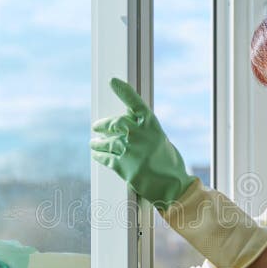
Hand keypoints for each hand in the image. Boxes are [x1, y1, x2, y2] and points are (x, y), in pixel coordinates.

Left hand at [90, 78, 195, 207]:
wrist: (172, 185)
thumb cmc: (170, 164)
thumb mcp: (160, 140)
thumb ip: (145, 133)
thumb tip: (129, 129)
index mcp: (151, 124)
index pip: (134, 102)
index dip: (123, 91)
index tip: (113, 82)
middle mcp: (138, 133)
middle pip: (113, 124)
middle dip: (103, 125)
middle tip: (96, 127)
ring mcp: (129, 149)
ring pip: (106, 142)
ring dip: (98, 143)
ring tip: (94, 144)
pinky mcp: (122, 165)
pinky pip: (106, 158)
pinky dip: (100, 156)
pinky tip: (96, 155)